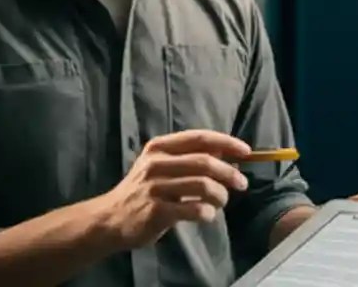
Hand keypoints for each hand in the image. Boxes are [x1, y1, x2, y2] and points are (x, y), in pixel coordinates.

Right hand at [95, 129, 251, 249]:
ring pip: (202, 185)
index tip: (246, 151)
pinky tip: (207, 215)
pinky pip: (192, 209)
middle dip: (229, 173)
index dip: (227, 142)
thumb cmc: (143, 191)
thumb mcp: (162, 167)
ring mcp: (155, 187)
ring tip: (222, 202)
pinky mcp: (155, 211)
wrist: (110, 219)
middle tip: (241, 184)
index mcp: (160, 147)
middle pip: (205, 162)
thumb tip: (226, 154)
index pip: (200, 138)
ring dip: (220, 195)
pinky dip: (206, 212)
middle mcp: (156, 163)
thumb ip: (190, 158)